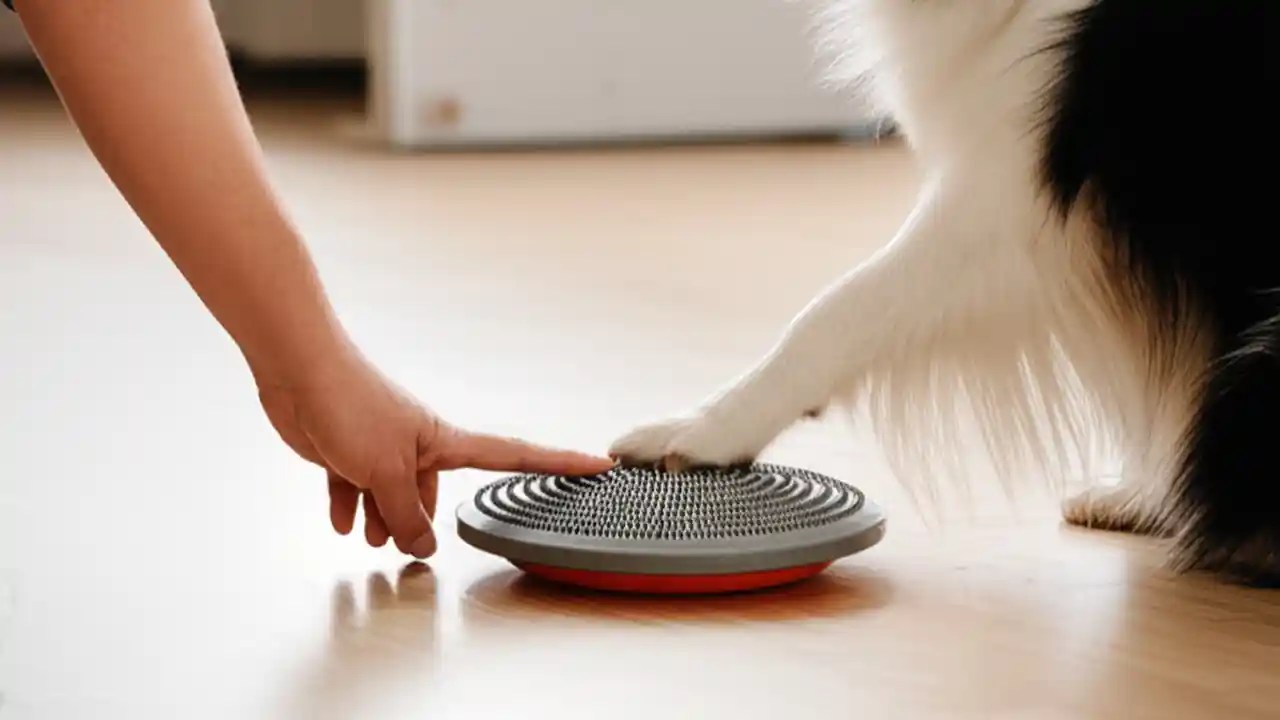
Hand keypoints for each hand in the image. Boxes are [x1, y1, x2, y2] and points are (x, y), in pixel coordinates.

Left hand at [255, 346, 614, 558]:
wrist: (300, 370)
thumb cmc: (351, 405)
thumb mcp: (385, 472)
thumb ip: (403, 514)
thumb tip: (421, 547)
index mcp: (445, 442)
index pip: (514, 455)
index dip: (558, 462)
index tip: (598, 463)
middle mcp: (420, 444)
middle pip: (434, 494)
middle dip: (419, 522)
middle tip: (404, 549)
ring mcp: (384, 446)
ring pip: (392, 495)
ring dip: (381, 520)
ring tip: (367, 537)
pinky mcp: (349, 448)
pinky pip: (355, 487)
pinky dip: (348, 505)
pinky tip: (340, 521)